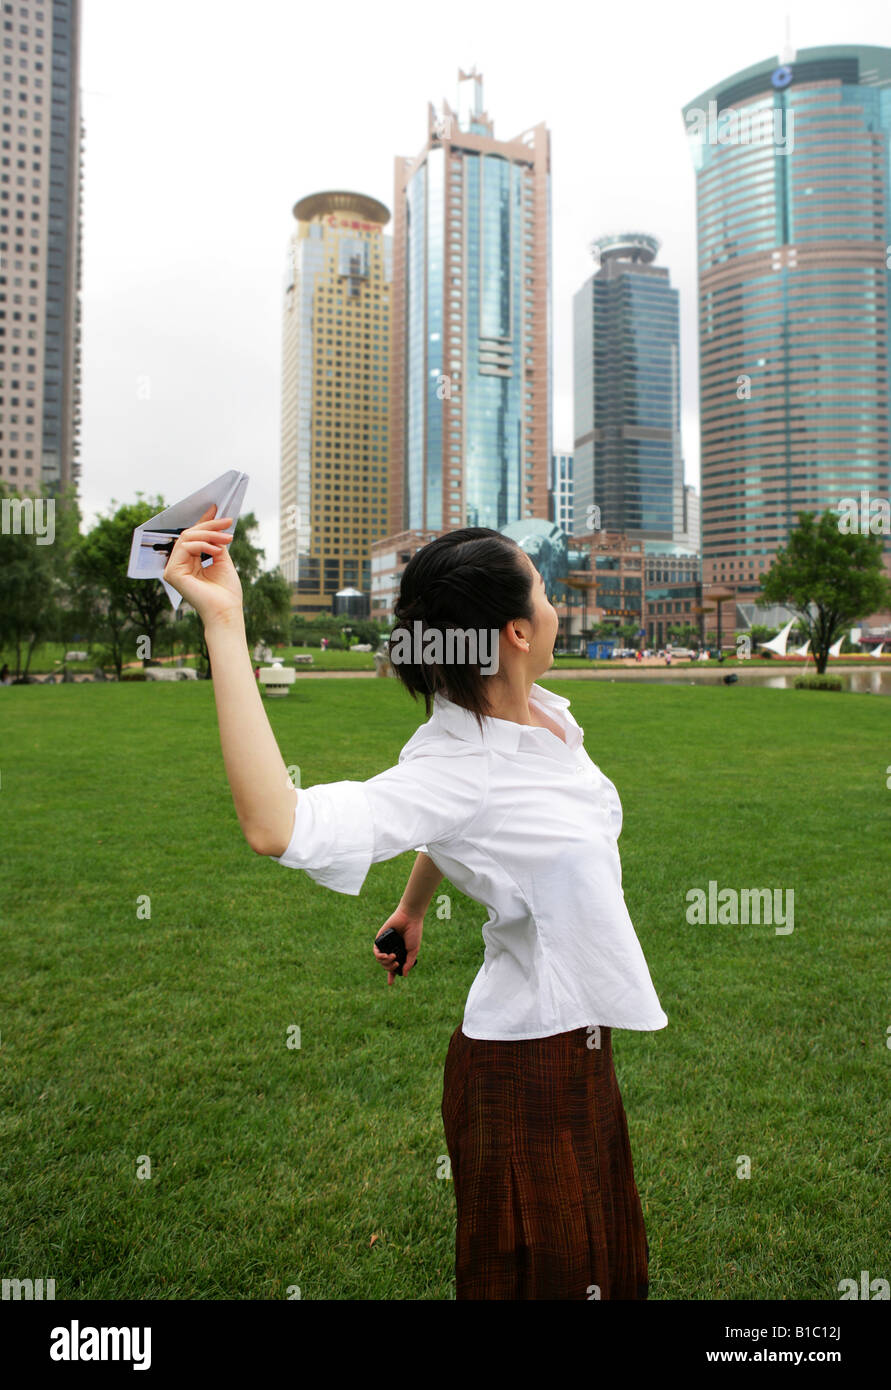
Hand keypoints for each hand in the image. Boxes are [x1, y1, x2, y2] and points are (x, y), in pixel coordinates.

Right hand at [161, 505, 241, 623]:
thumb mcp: (222, 560)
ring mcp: (173, 569)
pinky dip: (203, 545)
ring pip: (187, 538)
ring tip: (227, 538)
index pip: (193, 538)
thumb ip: (215, 543)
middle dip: (210, 526)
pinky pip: (185, 548)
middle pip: (189, 535)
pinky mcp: (172, 573)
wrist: (227, 611)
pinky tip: (217, 551)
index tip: (216, 508)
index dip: (204, 522)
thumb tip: (215, 523)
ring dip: (210, 535)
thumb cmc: (227, 592)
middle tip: (228, 522)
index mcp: (189, 563)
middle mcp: (178, 565)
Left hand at [373, 907, 423, 985]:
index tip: (390, 983)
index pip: (394, 967)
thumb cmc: (413, 933)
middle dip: (390, 968)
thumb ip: (408, 962)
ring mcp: (386, 945)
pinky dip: (379, 956)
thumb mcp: (413, 950)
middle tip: (396, 964)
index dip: (392, 975)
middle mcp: (392, 950)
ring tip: (392, 957)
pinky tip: (385, 956)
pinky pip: (376, 951)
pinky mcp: (380, 939)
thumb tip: (404, 975)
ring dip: (385, 963)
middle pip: (386, 965)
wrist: (409, 918)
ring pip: (380, 960)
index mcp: (401, 953)